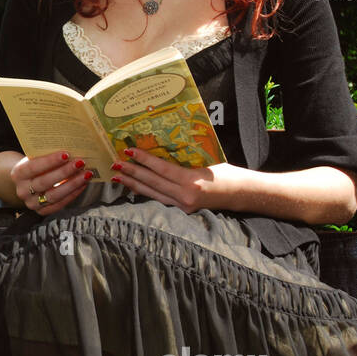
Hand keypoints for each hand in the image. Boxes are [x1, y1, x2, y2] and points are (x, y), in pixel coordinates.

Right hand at [11, 150, 93, 214]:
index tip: (66, 154)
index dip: (50, 161)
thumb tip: (70, 150)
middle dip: (65, 172)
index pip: (33, 167)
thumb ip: (46, 155)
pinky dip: (73, 194)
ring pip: (54, 195)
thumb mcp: (34, 158)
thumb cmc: (35, 165)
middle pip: (45, 182)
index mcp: (18, 174)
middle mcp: (23, 190)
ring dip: (73, 184)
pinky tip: (82, 184)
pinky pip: (60, 204)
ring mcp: (32, 203)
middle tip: (80, 163)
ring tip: (86, 174)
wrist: (26, 181)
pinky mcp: (42, 211)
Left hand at [110, 147, 238, 214]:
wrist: (242, 194)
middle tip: (115, 164)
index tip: (129, 151)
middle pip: (152, 183)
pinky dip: (145, 192)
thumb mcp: (208, 161)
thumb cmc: (227, 173)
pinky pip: (159, 200)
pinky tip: (133, 186)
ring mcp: (183, 206)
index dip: (144, 160)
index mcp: (192, 182)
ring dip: (133, 184)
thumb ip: (185, 158)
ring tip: (117, 176)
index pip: (162, 170)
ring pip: (152, 194)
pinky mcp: (183, 210)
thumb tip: (162, 145)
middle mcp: (185, 196)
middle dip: (132, 172)